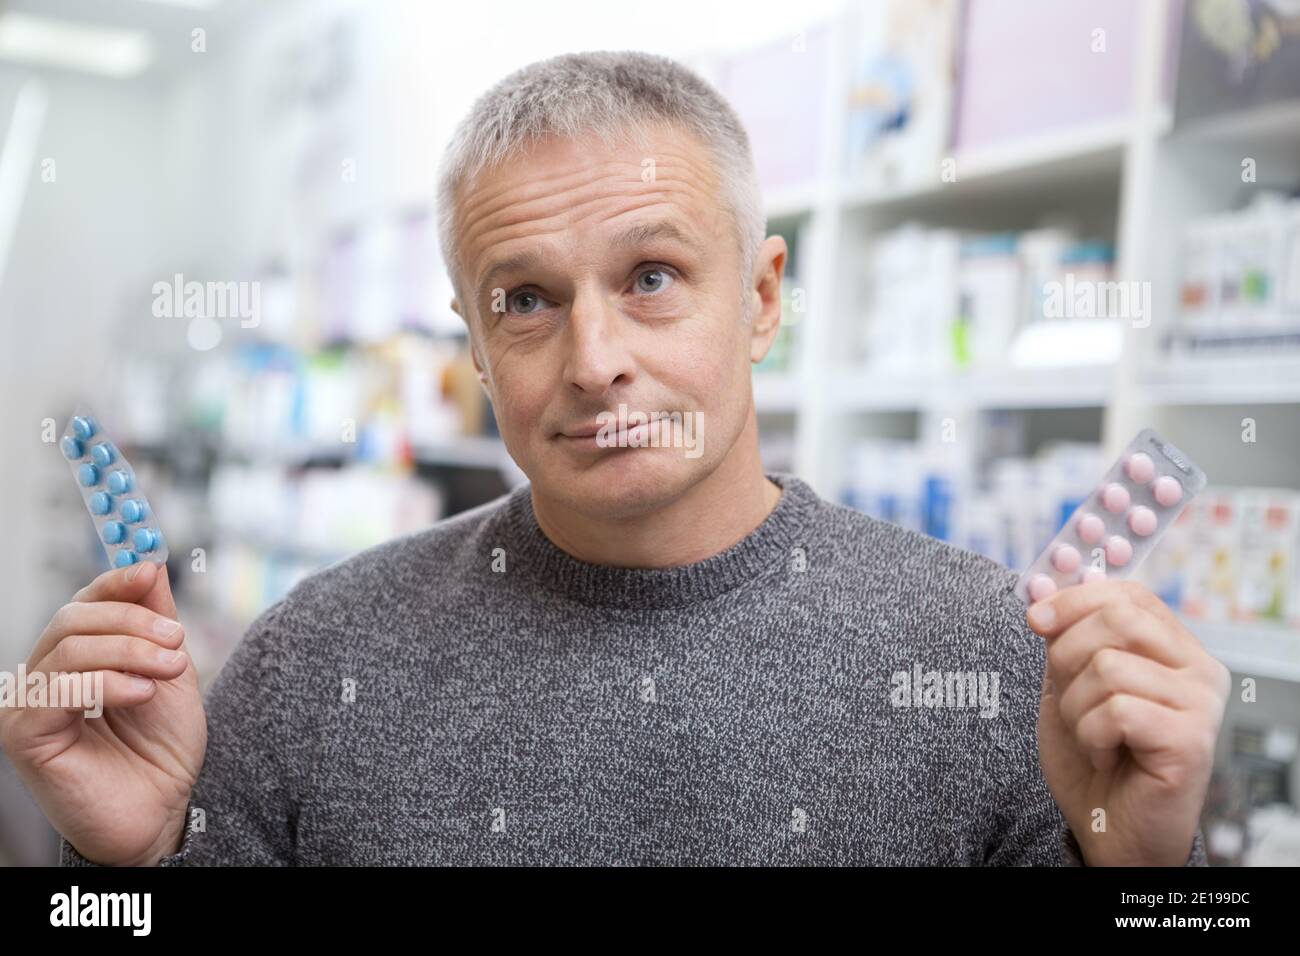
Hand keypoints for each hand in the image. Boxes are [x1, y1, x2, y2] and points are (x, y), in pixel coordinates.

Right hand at [0, 562, 206, 864]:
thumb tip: (149, 565)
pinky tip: (142, 694)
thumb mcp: (170, 669)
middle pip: (73, 619)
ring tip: (169, 670)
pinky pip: (58, 691)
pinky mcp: (23, 736)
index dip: (114, 583)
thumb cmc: (162, 749)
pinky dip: (108, 683)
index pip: (81, 603)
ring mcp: (26, 707)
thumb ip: (156, 620)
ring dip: (130, 652)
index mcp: (74, 659)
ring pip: (70, 649)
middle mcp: (42, 678)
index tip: (151, 570)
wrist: (164, 810)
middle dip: (133, 622)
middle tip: (177, 639)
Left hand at [1027, 580, 1228, 865]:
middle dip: (1067, 655)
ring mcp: (1202, 704)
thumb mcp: (1070, 685)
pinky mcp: (1191, 740)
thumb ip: (1065, 638)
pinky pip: (1117, 711)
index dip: (1074, 599)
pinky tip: (1106, 757)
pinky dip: (1091, 736)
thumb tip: (1040, 583)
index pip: (1128, 595)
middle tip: (1067, 699)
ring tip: (1092, 738)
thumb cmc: (1093, 757)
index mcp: (1176, 649)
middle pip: (1117, 619)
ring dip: (1076, 708)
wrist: (1108, 829)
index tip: (1036, 620)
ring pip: (1108, 667)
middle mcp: (1200, 670)